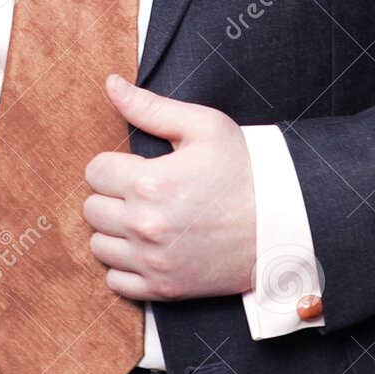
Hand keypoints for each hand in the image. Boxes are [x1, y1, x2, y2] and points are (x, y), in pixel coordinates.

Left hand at [82, 75, 255, 301]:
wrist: (282, 221)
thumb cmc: (244, 168)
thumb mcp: (203, 126)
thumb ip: (150, 107)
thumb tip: (111, 84)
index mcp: (150, 182)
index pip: (95, 172)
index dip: (114, 164)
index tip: (136, 166)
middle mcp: (145, 226)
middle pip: (92, 209)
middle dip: (112, 196)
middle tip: (142, 192)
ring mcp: (153, 262)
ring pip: (99, 246)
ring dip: (115, 231)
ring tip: (144, 219)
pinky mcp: (164, 289)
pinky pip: (116, 282)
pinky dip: (125, 266)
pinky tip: (148, 248)